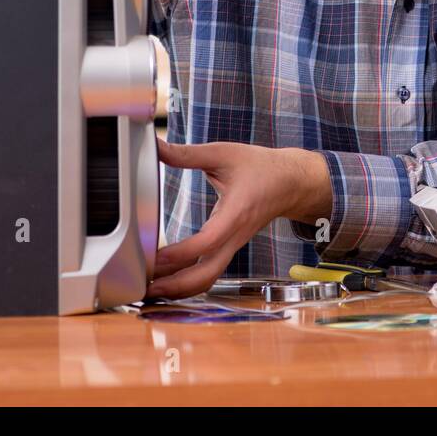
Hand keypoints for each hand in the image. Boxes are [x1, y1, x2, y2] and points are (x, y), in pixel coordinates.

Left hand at [147, 138, 331, 298]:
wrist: (291, 183)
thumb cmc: (261, 167)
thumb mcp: (223, 154)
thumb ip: (187, 154)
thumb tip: (156, 146)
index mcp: (235, 212)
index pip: (208, 242)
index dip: (181, 254)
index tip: (154, 257)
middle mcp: (235, 235)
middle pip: (208, 274)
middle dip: (176, 286)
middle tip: (145, 288)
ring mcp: (233, 245)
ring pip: (208, 279)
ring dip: (180, 289)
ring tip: (150, 289)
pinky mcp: (229, 248)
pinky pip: (209, 272)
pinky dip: (188, 281)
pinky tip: (167, 280)